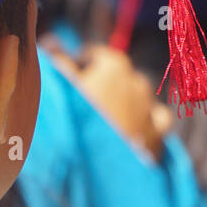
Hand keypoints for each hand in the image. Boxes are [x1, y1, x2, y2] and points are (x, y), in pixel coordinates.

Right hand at [45, 39, 167, 159]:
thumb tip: (49, 41)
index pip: (93, 54)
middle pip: (117, 74)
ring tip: (102, 120)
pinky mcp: (157, 133)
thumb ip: (56, 60)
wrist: (96, 166)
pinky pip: (157, 118)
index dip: (77, 64)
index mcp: (114, 65)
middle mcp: (137, 81)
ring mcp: (149, 107)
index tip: (66, 78)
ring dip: (122, 101)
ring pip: (137, 95)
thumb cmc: (73, 121)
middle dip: (101, 83)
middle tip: (80, 104)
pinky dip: (147, 118)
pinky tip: (133, 127)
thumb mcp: (59, 86)